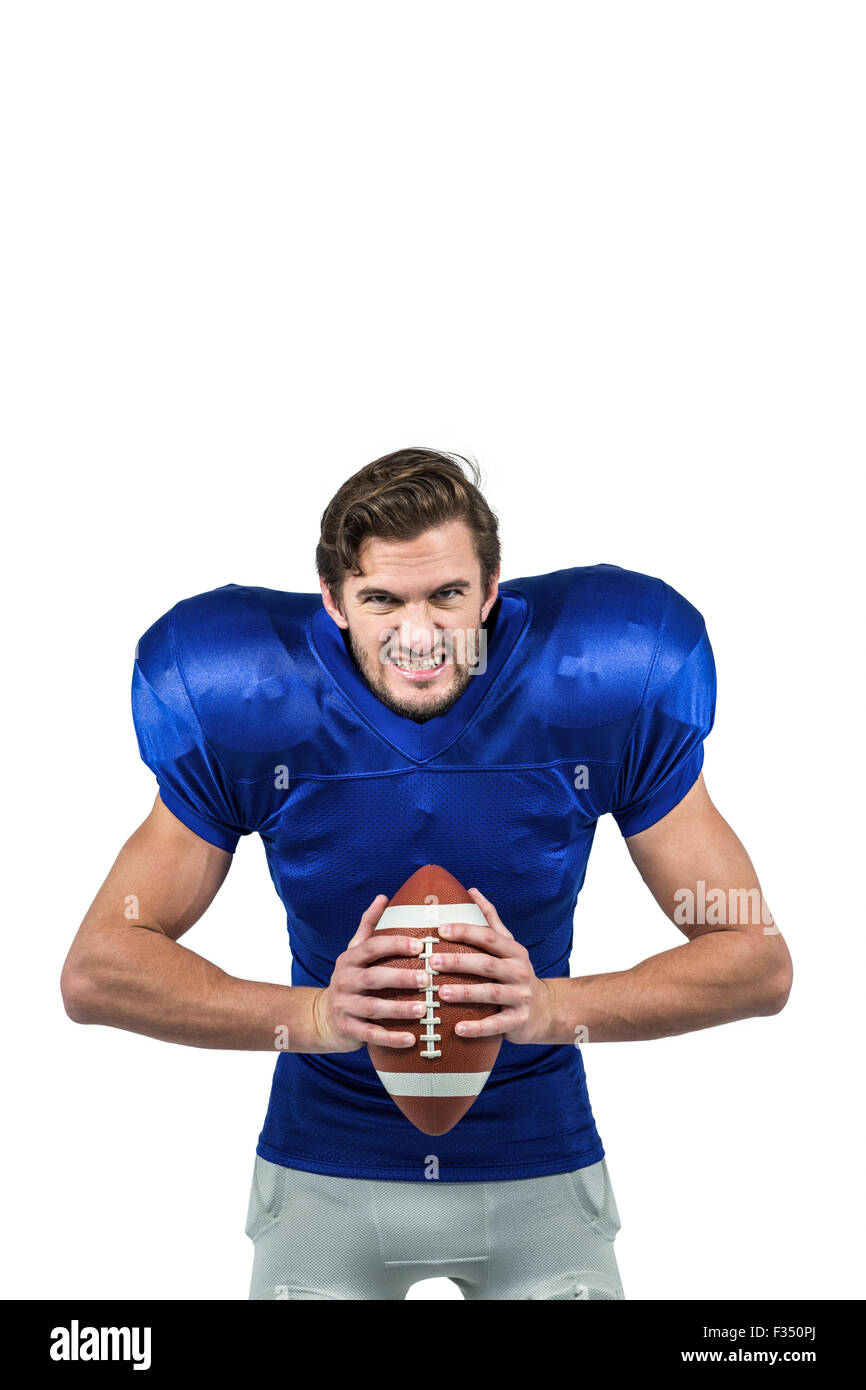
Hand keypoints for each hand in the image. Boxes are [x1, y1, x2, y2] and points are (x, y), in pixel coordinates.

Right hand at [312, 894, 430, 1051]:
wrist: (321, 1016)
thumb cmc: (350, 978)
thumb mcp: (354, 951)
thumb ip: (369, 926)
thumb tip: (383, 897)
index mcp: (349, 959)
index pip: (372, 947)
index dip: (395, 945)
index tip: (421, 945)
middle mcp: (345, 981)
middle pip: (374, 978)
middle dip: (401, 977)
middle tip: (428, 979)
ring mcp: (345, 1007)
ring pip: (373, 1008)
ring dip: (399, 1009)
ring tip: (423, 1010)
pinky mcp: (348, 1030)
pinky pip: (371, 1035)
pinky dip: (391, 1038)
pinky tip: (412, 1039)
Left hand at [429, 887, 553, 1044]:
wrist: (547, 1010)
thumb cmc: (516, 973)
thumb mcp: (509, 945)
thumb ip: (491, 919)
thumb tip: (472, 890)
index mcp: (513, 951)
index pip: (489, 937)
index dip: (466, 931)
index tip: (440, 929)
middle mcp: (519, 971)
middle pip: (487, 964)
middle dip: (459, 962)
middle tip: (432, 962)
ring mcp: (520, 997)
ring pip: (491, 993)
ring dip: (465, 993)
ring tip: (441, 994)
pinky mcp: (518, 1021)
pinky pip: (496, 1025)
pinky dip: (478, 1027)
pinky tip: (458, 1029)